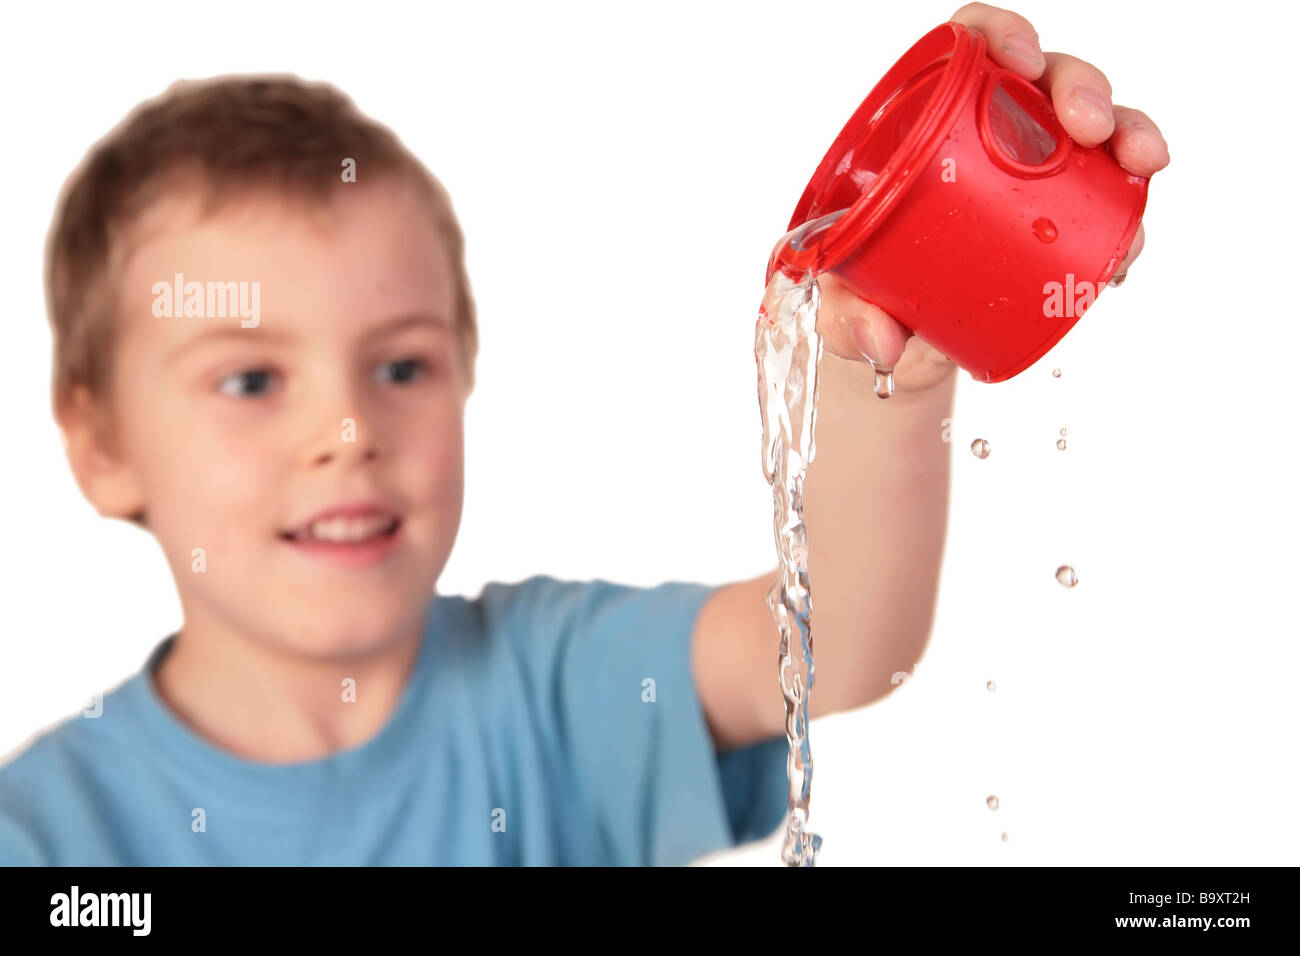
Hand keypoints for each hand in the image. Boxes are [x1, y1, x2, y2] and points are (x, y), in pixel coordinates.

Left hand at [814, 2, 1170, 393]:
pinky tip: (1129, 241)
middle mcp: (987, 136)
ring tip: (1139, 168)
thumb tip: (883, 339)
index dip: (1001, 35)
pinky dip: (1128, 213)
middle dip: (1081, 88)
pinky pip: (1107, 200)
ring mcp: (1032, 174)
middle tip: (1090, 129)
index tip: (1019, 61)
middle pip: (1044, 79)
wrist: (900, 342)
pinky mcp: (1063, 219)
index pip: (970, 49)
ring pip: (1093, 131)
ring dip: (1127, 137)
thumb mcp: (839, 300)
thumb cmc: (861, 293)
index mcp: (926, 124)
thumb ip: (845, 314)